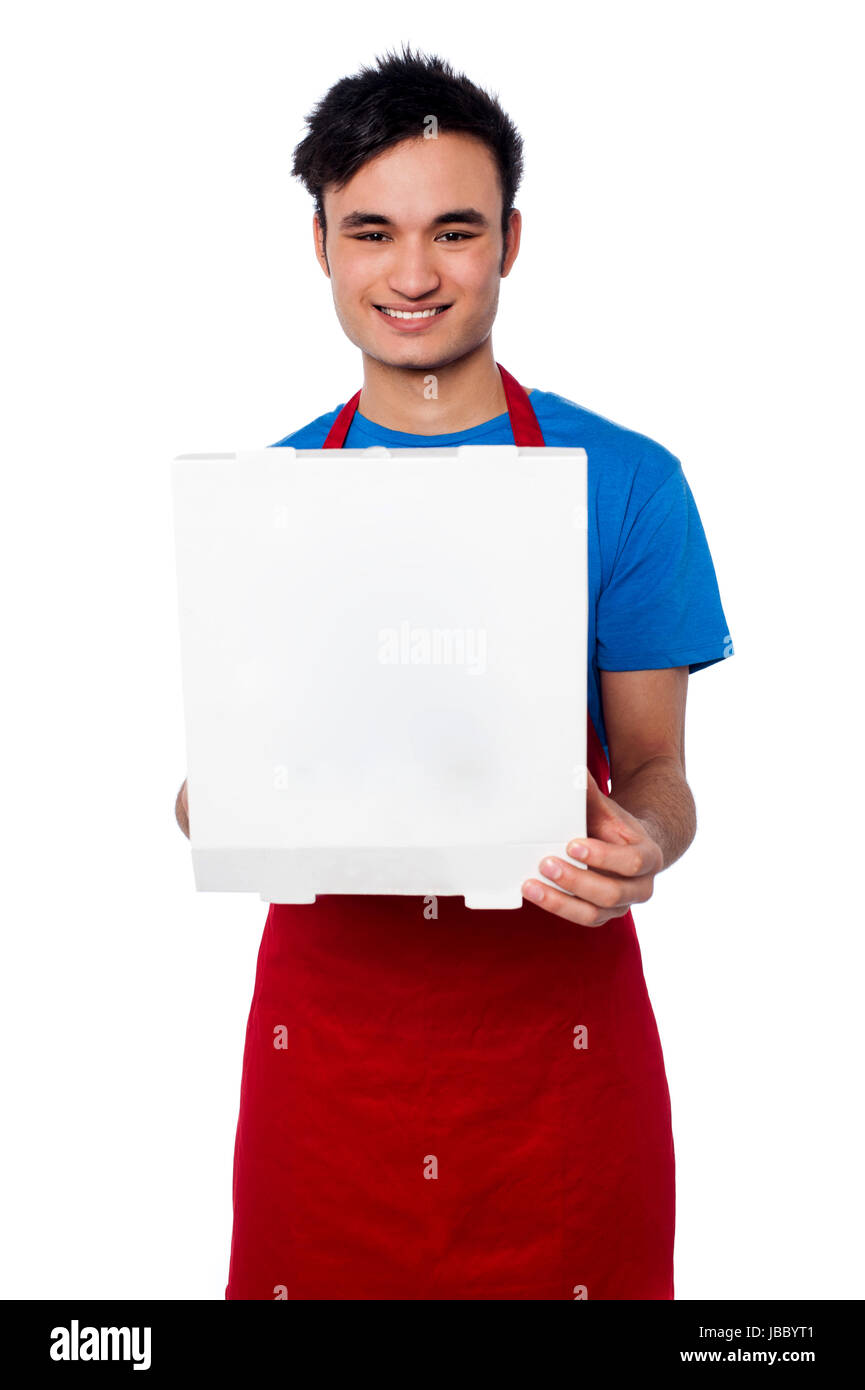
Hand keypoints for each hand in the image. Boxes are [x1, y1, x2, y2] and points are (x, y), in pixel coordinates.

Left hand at [521, 769, 663, 925]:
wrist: (629, 851)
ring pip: (593, 913)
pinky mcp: (602, 916)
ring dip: (560, 901)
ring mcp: (622, 906)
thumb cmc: (615, 829)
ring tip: (530, 885)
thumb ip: (589, 794)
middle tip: (546, 864)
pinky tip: (535, 893)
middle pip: (612, 893)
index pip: (631, 862)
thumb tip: (568, 769)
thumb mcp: (607, 810)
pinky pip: (580, 918)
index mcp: (649, 857)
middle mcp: (640, 888)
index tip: (572, 844)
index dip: (602, 856)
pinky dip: (556, 907)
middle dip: (576, 880)